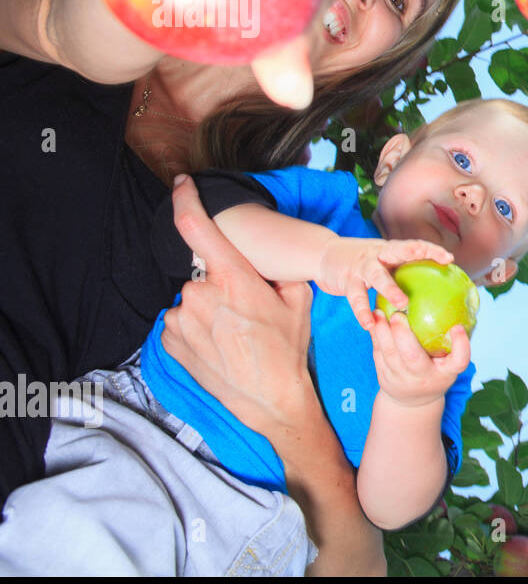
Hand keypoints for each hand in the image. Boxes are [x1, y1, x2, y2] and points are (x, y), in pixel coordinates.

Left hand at [160, 175, 319, 438]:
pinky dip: (197, 329)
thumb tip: (266, 264)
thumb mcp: (299, 301)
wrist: (271, 399)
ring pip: (193, 299)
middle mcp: (201, 295)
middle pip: (204, 274)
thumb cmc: (287, 349)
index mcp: (233, 278)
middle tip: (246, 312)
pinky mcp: (171, 343)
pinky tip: (219, 346)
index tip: (181, 183)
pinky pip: (182, 322)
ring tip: (234, 335)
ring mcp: (183, 320)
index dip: (186, 199)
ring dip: (209, 309)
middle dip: (222, 285)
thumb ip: (279, 273)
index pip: (197, 227)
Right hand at [317, 238, 454, 329]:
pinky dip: (362, 311)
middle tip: (437, 263)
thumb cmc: (362, 264)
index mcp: (390, 250)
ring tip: (403, 304)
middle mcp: (378, 254)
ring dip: (390, 288)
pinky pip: (356, 297)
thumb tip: (435, 293)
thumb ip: (402, 272)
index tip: (449, 258)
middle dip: (416, 254)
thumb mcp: (383, 263)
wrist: (323, 255)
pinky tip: (369, 325)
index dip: (431, 250)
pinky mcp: (347, 280)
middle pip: (399, 250)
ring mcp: (361, 266)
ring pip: (377, 275)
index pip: (413, 246)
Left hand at [370, 311, 471, 407]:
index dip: (461, 345)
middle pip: (413, 358)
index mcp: (446, 373)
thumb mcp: (448, 363)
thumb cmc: (435, 373)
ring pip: (389, 355)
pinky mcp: (384, 377)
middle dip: (403, 335)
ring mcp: (401, 380)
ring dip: (382, 332)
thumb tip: (454, 304)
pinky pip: (377, 353)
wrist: (412, 403)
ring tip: (379, 312)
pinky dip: (375, 336)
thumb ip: (451, 343)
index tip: (457, 327)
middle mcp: (424, 378)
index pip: (459, 362)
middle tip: (399, 314)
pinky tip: (373, 320)